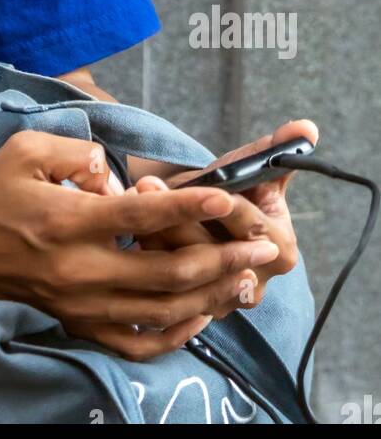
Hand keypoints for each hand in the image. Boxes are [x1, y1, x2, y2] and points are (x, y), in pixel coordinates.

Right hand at [0, 129, 277, 359]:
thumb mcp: (28, 149)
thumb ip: (80, 150)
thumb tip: (118, 171)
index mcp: (68, 221)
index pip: (139, 216)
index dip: (185, 207)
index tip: (224, 198)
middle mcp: (80, 269)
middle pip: (166, 272)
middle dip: (222, 258)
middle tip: (262, 246)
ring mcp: (82, 304)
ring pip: (162, 310)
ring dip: (212, 294)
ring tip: (246, 278)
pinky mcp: (79, 325)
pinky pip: (137, 342)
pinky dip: (176, 334)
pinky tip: (201, 314)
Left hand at [134, 118, 318, 310]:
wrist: (213, 230)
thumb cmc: (230, 194)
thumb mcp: (248, 170)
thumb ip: (272, 150)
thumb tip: (306, 127)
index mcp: (279, 247)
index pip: (243, 222)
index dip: (206, 200)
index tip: (167, 179)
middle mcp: (257, 279)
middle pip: (210, 250)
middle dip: (173, 216)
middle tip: (141, 187)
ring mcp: (228, 300)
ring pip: (186, 270)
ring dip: (154, 234)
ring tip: (131, 204)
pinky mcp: (199, 311)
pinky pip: (170, 288)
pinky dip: (150, 257)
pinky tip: (131, 232)